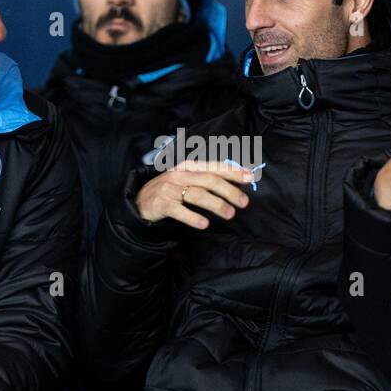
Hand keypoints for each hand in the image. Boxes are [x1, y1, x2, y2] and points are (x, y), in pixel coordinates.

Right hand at [134, 160, 256, 229]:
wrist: (140, 201)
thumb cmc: (170, 190)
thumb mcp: (186, 178)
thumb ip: (206, 178)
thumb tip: (235, 183)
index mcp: (189, 166)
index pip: (214, 167)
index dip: (233, 172)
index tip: (250, 177)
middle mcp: (180, 175)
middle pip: (209, 180)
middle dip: (229, 191)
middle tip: (243, 202)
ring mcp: (170, 189)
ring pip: (197, 195)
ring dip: (216, 204)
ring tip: (230, 214)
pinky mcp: (162, 204)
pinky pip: (179, 211)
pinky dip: (193, 217)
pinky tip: (204, 224)